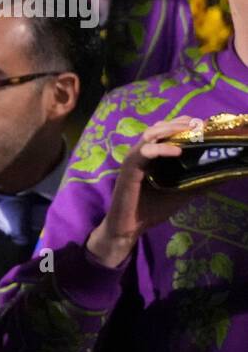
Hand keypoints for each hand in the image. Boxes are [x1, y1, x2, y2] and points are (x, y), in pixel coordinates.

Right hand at [86, 116, 203, 267]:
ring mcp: (133, 160)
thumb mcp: (180, 193)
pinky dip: (161, 149)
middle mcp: (141, 154)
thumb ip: (196, 183)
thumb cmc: (150, 210)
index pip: (164, 132)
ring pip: (149, 135)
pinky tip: (177, 151)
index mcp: (151, 157)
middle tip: (199, 124)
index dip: (181, 124)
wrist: (129, 228)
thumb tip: (221, 175)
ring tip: (190, 131)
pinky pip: (144, 152)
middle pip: (157, 128)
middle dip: (178, 123)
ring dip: (170, 130)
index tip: (202, 125)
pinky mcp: (129, 170)